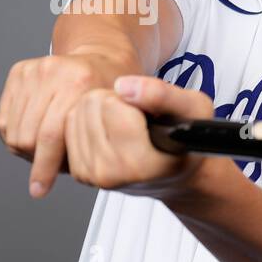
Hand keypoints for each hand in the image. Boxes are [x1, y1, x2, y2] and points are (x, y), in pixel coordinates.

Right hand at [0, 51, 134, 196]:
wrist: (103, 57)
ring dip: (27, 150)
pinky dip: (17, 136)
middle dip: (38, 159)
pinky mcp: (19, 72)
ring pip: (13, 131)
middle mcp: (52, 71)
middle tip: (56, 165)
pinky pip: (5, 119)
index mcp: (79, 81)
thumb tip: (82, 173)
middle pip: (27, 135)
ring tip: (50, 151)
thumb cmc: (114, 93)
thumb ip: (102, 140)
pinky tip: (37, 138)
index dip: (45, 167)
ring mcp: (33, 70)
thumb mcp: (119, 116)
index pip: (51, 135)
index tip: (40, 189)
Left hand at [61, 75, 217, 201]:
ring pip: (76, 111)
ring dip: (100, 110)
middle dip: (114, 102)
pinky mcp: (79, 173)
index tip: (149, 113)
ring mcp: (92, 176)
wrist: (176, 173)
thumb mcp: (193, 110)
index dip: (134, 98)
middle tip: (136, 118)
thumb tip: (124, 85)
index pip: (114, 104)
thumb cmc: (186, 140)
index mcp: (140, 164)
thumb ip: (163, 95)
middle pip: (92, 103)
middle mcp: (112, 175)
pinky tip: (110, 132)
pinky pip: (68, 126)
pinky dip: (87, 122)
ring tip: (125, 126)